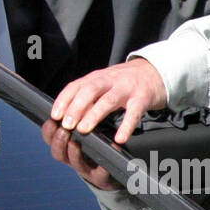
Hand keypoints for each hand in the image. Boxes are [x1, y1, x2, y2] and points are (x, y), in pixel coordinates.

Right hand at [41, 119, 119, 189]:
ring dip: (73, 154)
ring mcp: (85, 168)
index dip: (48, 130)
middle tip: (64, 130)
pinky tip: (106, 157)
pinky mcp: (101, 176)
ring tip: (75, 144)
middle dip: (58, 142)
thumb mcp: (84, 125)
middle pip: (57, 153)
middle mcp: (71, 158)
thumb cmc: (95, 140)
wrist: (112, 166)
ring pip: (75, 164)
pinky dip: (102, 167)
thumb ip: (77, 116)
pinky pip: (100, 174)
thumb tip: (75, 99)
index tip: (52, 120)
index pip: (49, 138)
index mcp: (65, 145)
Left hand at [50, 59, 167, 141]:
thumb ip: (87, 97)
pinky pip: (134, 112)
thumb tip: (68, 116)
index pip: (75, 86)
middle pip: (89, 90)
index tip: (54, 116)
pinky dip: (126, 126)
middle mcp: (109, 80)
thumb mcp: (103, 84)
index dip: (63, 100)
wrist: (154, 71)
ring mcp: (126, 88)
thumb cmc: (123, 82)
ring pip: (108, 100)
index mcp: (96, 78)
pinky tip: (120, 138)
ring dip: (94, 115)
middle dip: (76, 107)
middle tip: (67, 125)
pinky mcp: (143, 98)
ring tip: (84, 129)